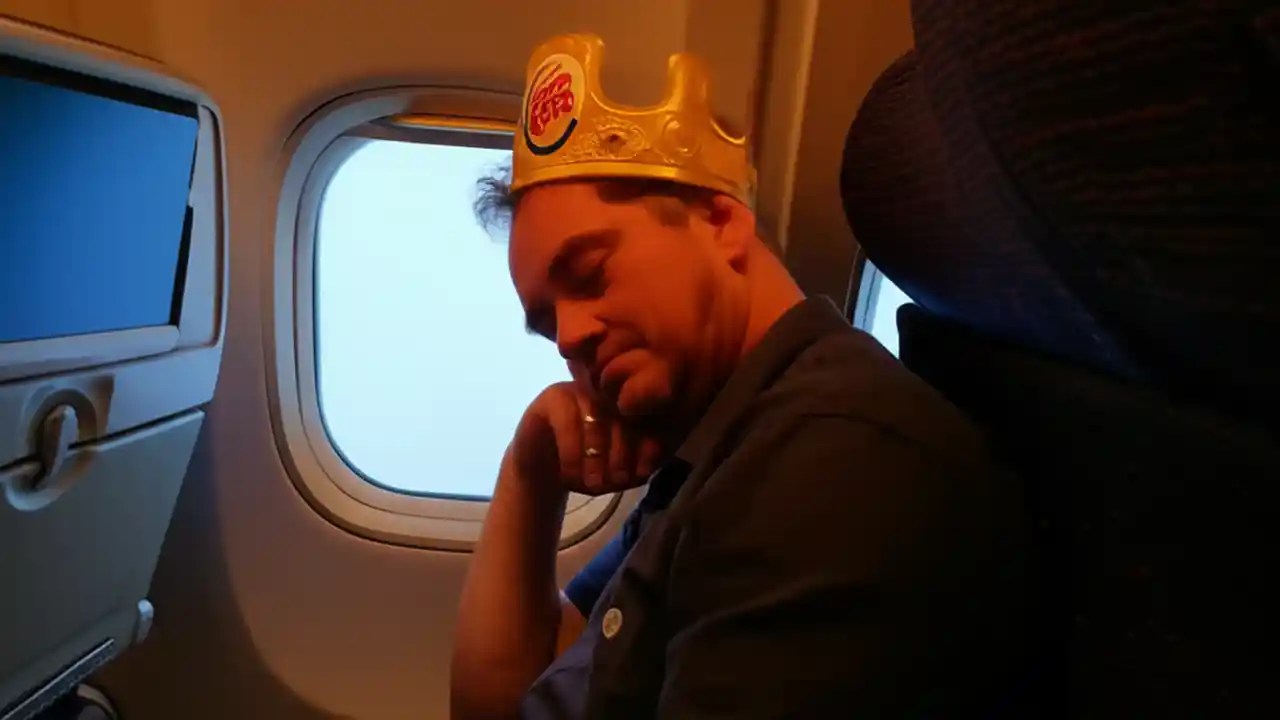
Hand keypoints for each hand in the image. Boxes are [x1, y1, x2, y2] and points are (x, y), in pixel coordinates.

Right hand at [511, 382, 663, 495]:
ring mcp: (579, 389)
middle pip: (623, 417)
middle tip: (616, 482)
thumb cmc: (585, 468)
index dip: (646, 447)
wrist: (542, 470)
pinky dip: (572, 454)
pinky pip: (567, 423)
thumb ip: (634, 470)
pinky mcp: (552, 397)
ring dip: (596, 456)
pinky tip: (571, 477)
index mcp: (629, 404)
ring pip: (596, 419)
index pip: (646, 420)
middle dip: (621, 455)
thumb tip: (649, 466)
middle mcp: (607, 391)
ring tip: (594, 485)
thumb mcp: (615, 473)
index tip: (641, 474)